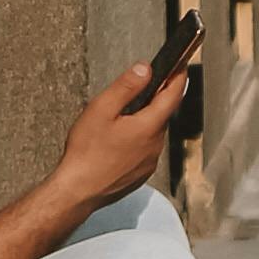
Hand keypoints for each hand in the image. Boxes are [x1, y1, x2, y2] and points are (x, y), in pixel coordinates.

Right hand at [58, 64, 170, 205]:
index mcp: (149, 127)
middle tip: (136, 89)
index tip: (180, 66)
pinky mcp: (141, 174)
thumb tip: (145, 70)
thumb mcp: (102, 109)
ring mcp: (149, 162)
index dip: (178, 77)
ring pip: (153, 132)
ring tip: (118, 118)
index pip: (174, 95)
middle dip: (154, 99)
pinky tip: (116, 141)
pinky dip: (137, 140)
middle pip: (162, 114)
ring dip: (143, 121)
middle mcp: (155, 146)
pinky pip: (145, 149)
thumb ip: (126, 86)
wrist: (78, 191)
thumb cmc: (86, 153)